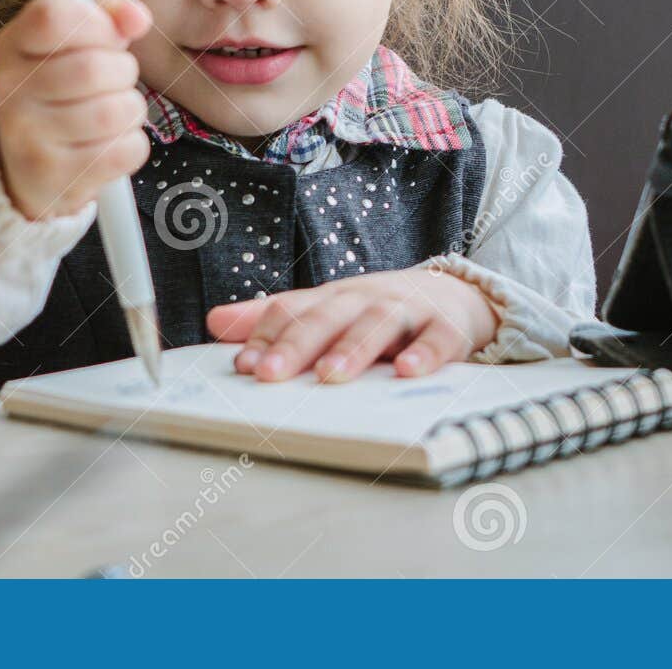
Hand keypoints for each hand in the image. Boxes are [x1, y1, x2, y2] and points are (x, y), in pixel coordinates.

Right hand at [0, 0, 152, 220]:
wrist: (22, 167)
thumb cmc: (58, 94)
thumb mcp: (72, 45)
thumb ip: (106, 17)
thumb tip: (137, 16)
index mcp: (13, 45)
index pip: (54, 16)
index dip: (97, 24)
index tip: (107, 37)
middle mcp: (10, 89)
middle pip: (94, 68)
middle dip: (122, 72)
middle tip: (111, 82)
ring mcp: (27, 136)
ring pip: (116, 111)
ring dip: (129, 110)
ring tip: (109, 114)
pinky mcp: (53, 175)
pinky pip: (126, 150)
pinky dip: (130, 145)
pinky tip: (107, 144)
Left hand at [204, 266, 500, 381]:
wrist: (456, 295)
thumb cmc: (379, 311)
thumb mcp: (327, 311)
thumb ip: (275, 319)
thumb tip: (214, 322)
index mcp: (333, 299)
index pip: (294, 310)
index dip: (267, 335)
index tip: (244, 365)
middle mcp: (365, 300)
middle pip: (328, 317)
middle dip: (297, 344)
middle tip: (271, 374)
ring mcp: (407, 311)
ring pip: (378, 325)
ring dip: (353, 349)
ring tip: (329, 376)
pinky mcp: (447, 327)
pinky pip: (437, 340)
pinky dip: (424, 354)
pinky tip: (407, 371)